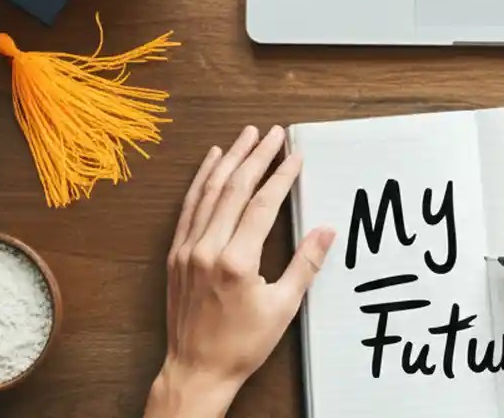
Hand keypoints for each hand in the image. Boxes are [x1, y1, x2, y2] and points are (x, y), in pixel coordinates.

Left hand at [145, 126, 335, 417]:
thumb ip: (305, 264)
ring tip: (245, 136)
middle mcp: (207, 249)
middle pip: (234, 189)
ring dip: (228, 161)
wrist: (196, 370)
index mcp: (236, 261)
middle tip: (273, 133)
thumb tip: (326, 231)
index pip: (262, 204)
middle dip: (256, 156)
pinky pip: (189, 208)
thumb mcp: (283, 308)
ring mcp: (187, 250)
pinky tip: (211, 163)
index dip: (281, 176)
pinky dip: (201, 182)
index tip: (295, 156)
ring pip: (209, 192)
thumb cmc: (241, 344)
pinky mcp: (176, 255)